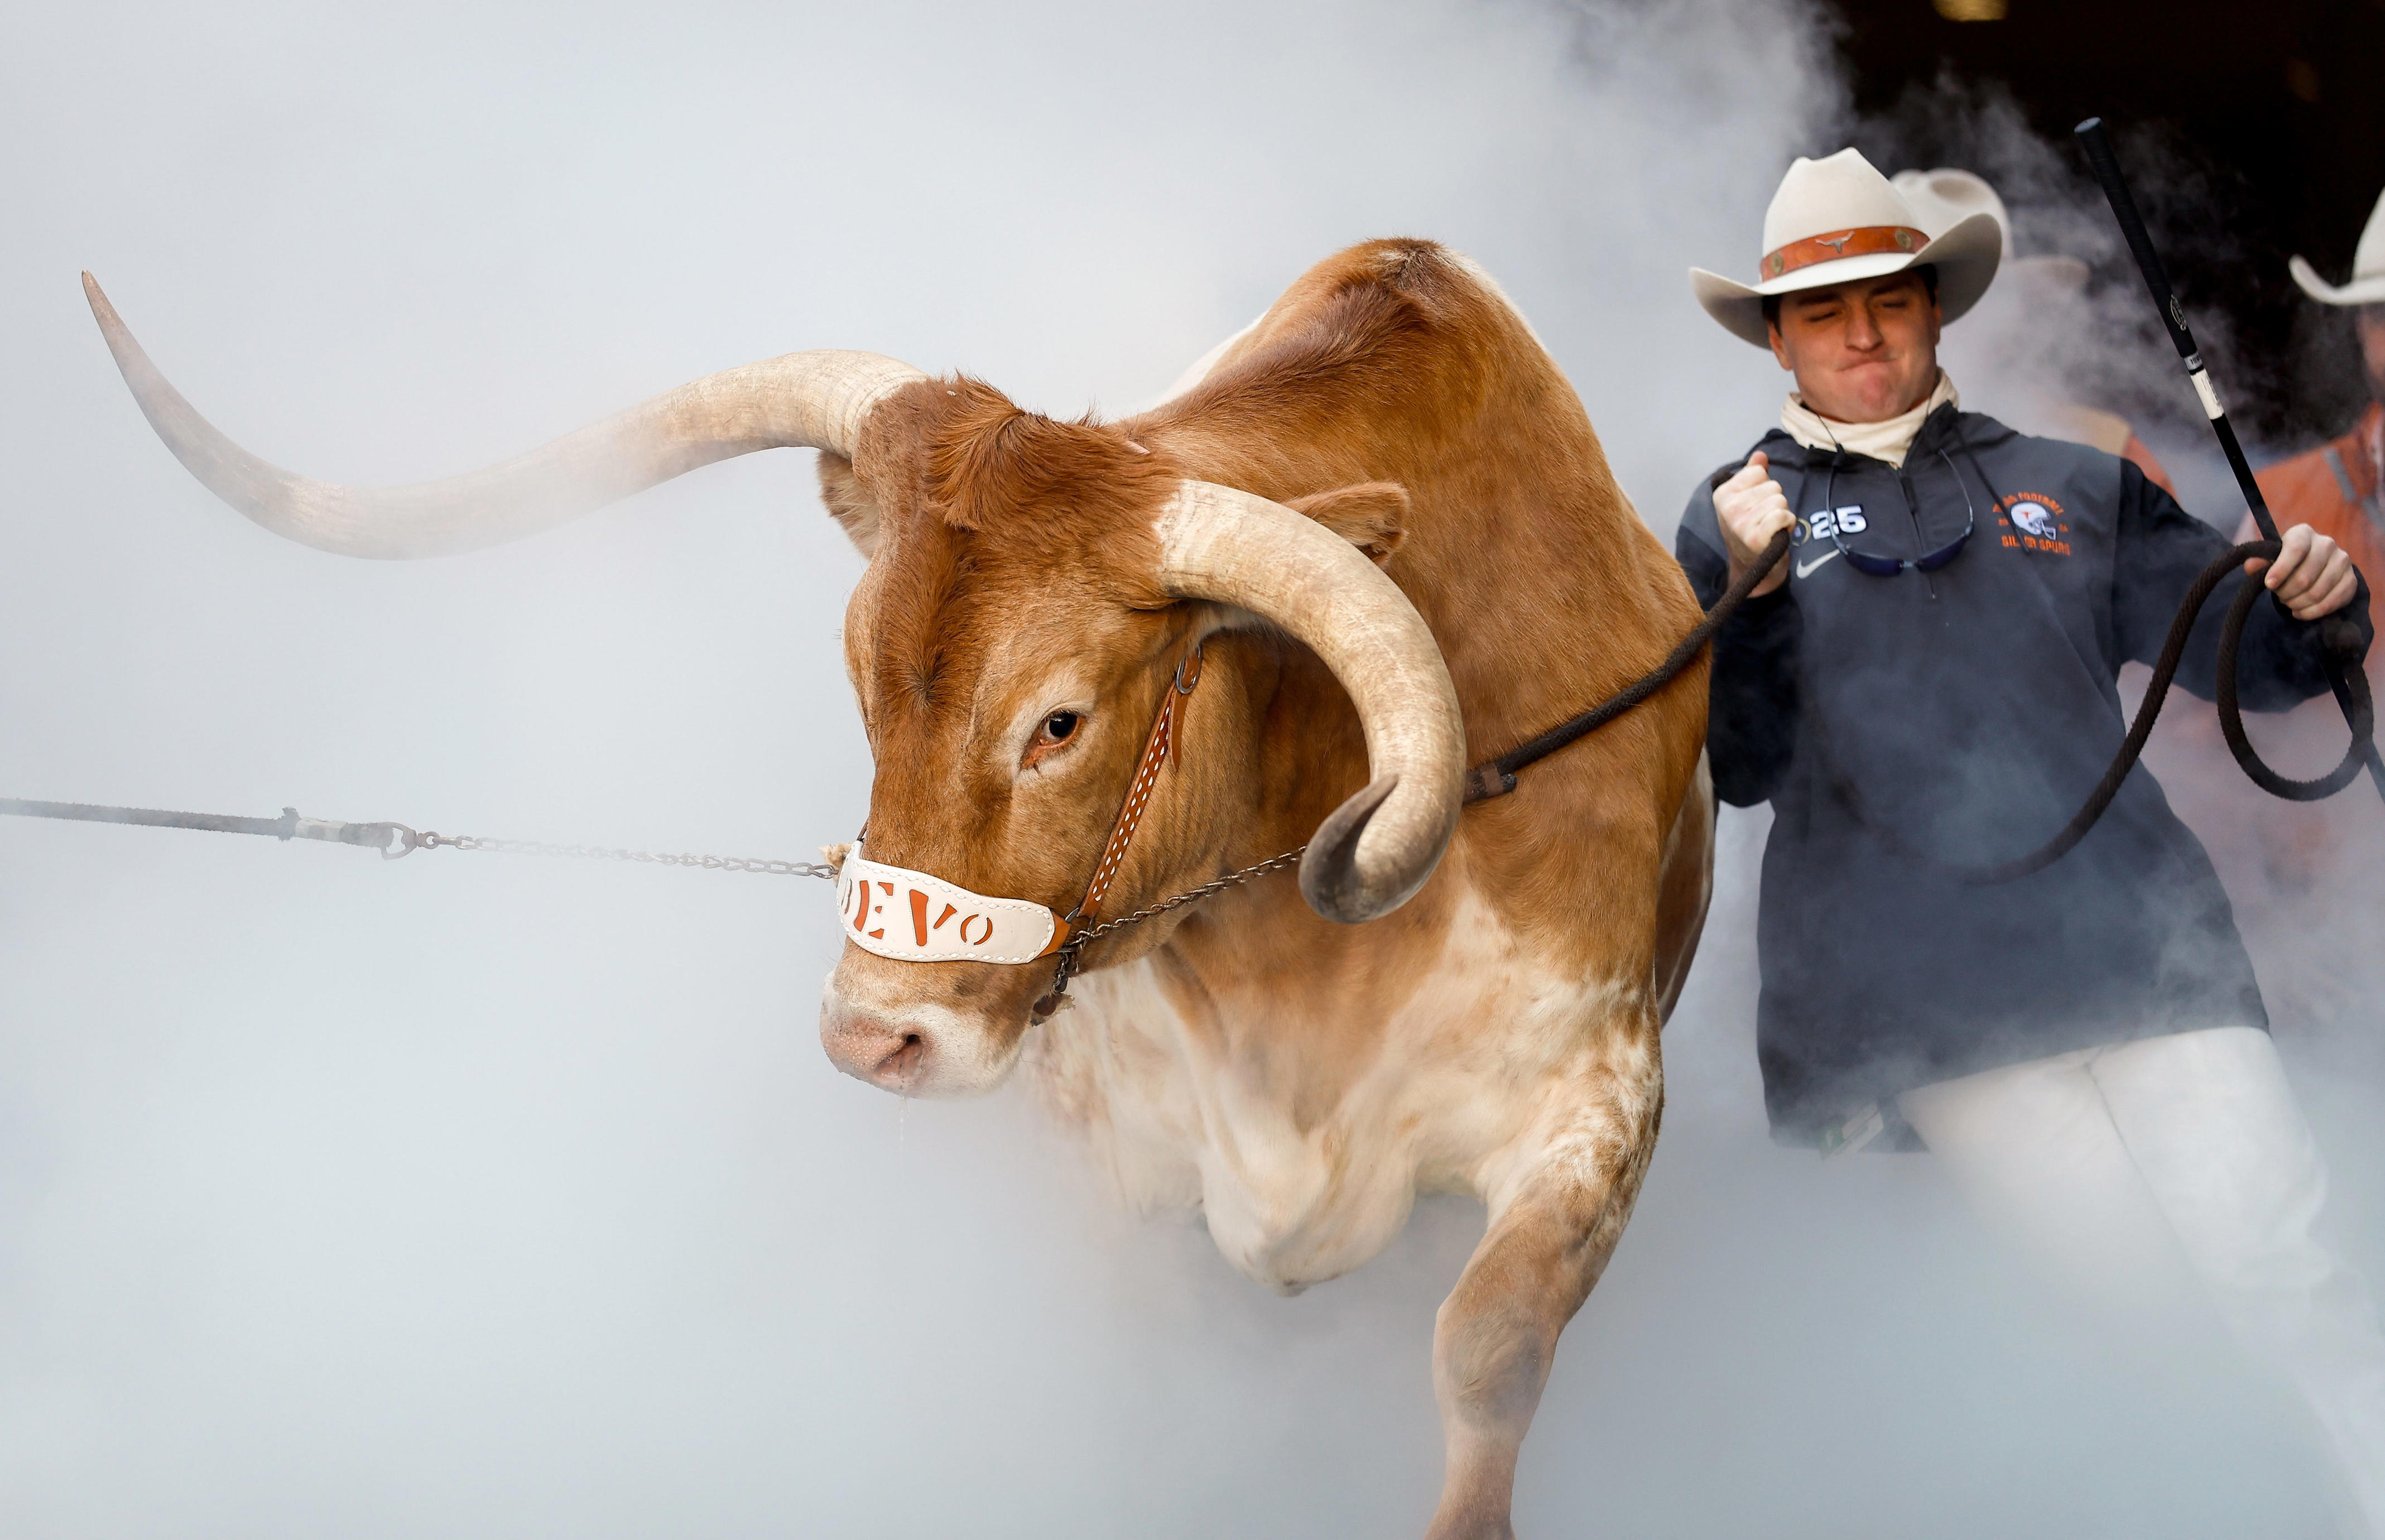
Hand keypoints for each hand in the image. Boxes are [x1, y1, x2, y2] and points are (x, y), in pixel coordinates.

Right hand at [1714, 451, 1794, 596]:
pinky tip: (1777, 534)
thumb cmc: (1750, 530)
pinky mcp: (1755, 538)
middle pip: (1773, 485)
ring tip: (1770, 528)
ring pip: (1780, 500)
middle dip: (1775, 501)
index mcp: (1722, 495)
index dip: (1764, 487)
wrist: (1751, 568)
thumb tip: (1760, 455)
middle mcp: (1728, 508)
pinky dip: (1788, 524)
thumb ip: (1753, 475)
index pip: (1758, 472)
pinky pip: (1784, 516)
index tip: (1757, 505)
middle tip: (1764, 520)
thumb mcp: (1746, 500)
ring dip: (1782, 514)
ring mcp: (1740, 524)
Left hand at [2246, 523, 2358, 619]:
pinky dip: (2313, 612)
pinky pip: (2332, 602)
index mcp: (2303, 533)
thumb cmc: (2286, 562)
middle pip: (2305, 577)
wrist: (2315, 567)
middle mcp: (2327, 543)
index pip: (2295, 549)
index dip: (2281, 569)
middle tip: (2280, 596)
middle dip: (2286, 593)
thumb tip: (2251, 565)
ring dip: (2298, 603)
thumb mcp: (2270, 558)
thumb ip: (2259, 562)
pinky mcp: (2351, 579)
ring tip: (2289, 603)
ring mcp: (2342, 561)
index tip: (2269, 585)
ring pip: (2317, 592)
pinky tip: (2301, 612)